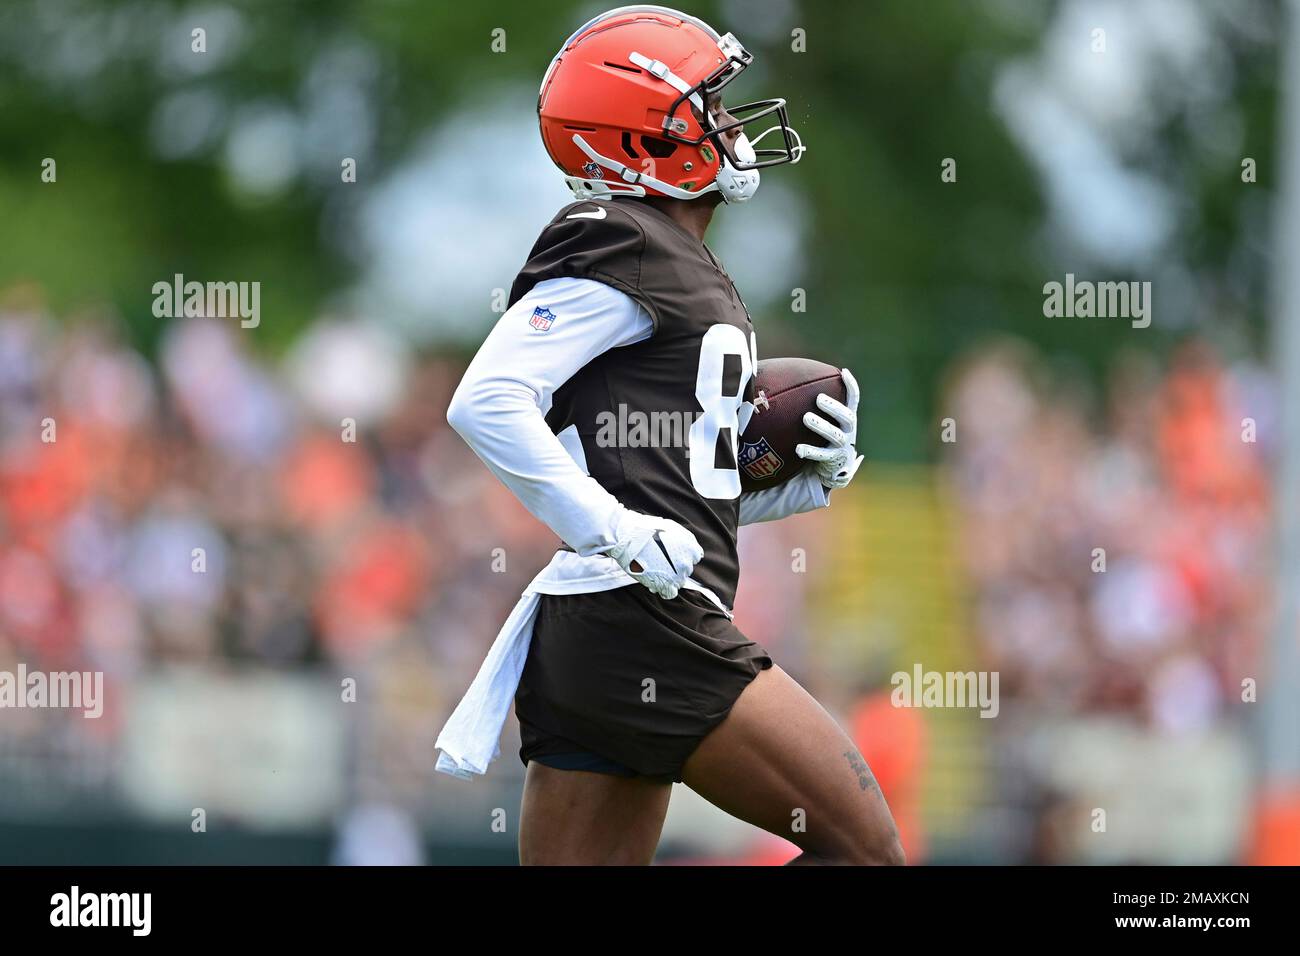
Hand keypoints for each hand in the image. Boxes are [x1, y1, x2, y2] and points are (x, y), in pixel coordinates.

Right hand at [607, 510, 703, 599]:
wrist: (628, 538)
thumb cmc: (647, 530)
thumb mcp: (672, 528)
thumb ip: (685, 540)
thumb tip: (692, 552)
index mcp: (691, 548)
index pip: (693, 558)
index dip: (680, 556)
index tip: (670, 555)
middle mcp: (687, 562)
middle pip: (685, 570)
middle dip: (674, 568)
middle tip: (659, 562)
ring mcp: (677, 575)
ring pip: (678, 582)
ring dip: (668, 579)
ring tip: (653, 570)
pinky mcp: (666, 585)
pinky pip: (670, 593)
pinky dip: (664, 590)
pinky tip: (654, 582)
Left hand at [796, 368, 863, 490]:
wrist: (832, 470)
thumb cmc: (825, 439)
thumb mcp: (826, 422)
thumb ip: (816, 408)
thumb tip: (791, 384)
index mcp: (847, 420)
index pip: (854, 400)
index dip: (851, 387)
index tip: (843, 372)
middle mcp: (848, 432)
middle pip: (847, 417)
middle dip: (833, 407)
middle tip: (818, 398)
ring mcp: (842, 447)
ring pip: (835, 435)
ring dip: (821, 426)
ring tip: (806, 418)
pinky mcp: (834, 461)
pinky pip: (822, 456)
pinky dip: (811, 451)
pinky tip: (799, 449)